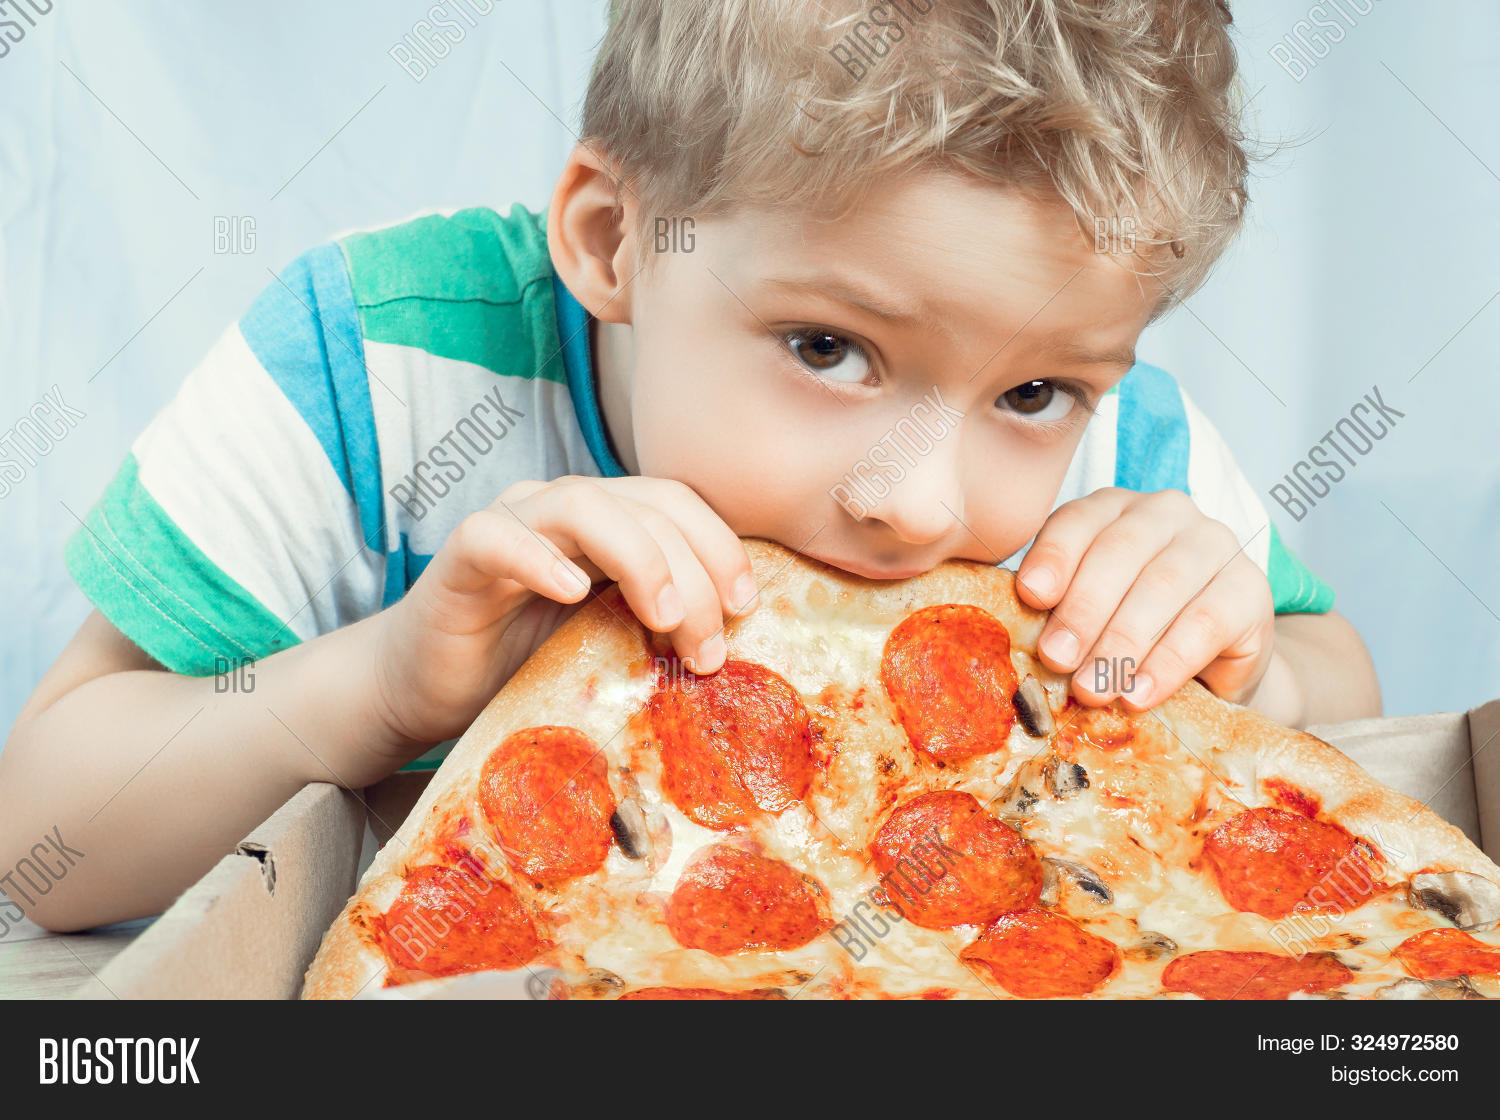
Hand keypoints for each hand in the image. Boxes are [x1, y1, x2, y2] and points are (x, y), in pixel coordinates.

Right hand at [371, 475, 755, 749]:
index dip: (721, 546)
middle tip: (707, 647)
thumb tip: (735, 646)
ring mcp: (511, 524)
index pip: (678, 505)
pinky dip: (538, 558)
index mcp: (609, 523)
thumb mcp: (610, 644)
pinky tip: (570, 594)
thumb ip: (657, 624)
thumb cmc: (522, 665)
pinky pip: (497, 536)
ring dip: (638, 558)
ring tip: (661, 618)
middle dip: (693, 573)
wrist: (424, 688)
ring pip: (583, 505)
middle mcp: (562, 510)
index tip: (746, 607)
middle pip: (646, 506)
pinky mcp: (460, 557)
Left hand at [1014, 488, 1273, 710]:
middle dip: (1082, 611)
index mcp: (1114, 508)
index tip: (1030, 597)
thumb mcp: (1087, 616)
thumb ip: (1056, 612)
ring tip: (1093, 689)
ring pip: (1161, 587)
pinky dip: (1166, 664)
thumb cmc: (1131, 635)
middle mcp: (1166, 513)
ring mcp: (1215, 545)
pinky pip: (1205, 623)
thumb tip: (1020, 639)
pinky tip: (1138, 694)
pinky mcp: (1250, 588)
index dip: (1053, 557)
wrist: (1211, 669)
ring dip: (1120, 643)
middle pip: (1119, 553)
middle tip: (1057, 660)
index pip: (1078, 520)